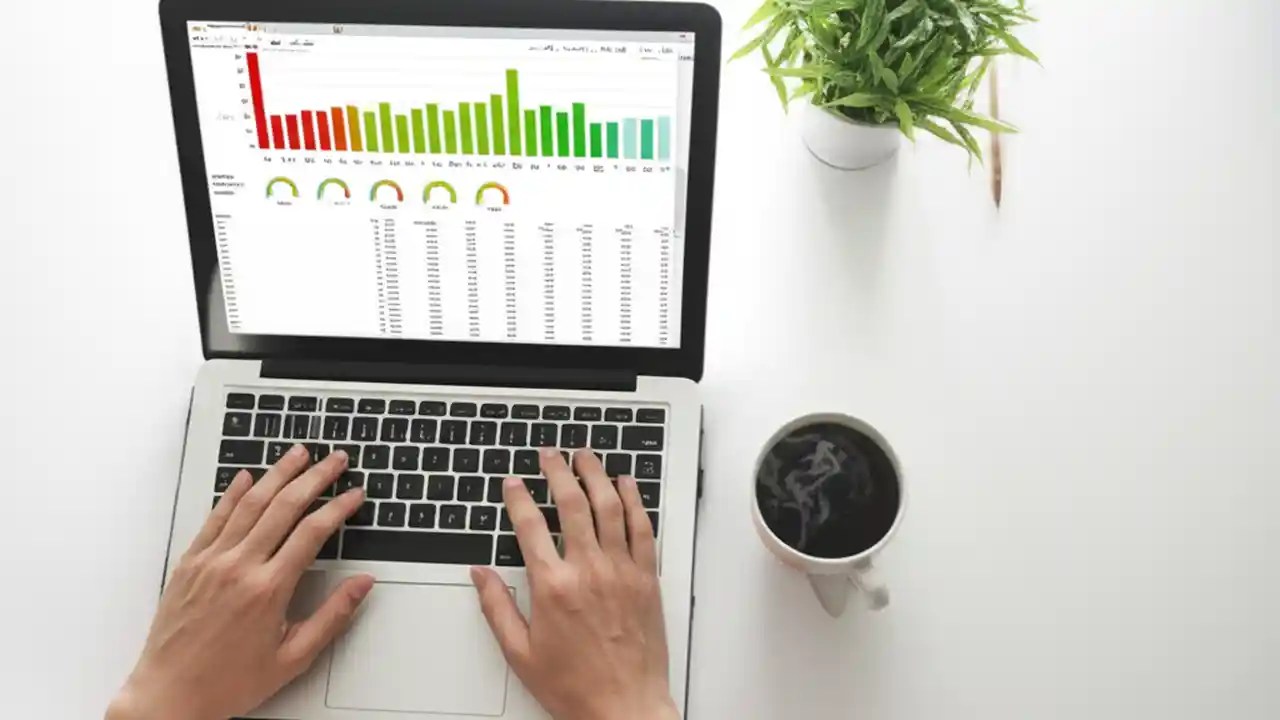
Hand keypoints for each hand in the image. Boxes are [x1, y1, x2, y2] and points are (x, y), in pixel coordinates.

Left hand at [107, 446, 372, 719]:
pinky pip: (214, 517)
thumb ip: (332, 617)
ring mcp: (210, 561)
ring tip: (298, 454)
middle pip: (285, 506)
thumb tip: (363, 585)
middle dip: (316, 477)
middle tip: (335, 460)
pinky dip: (232, 493)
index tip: (354, 495)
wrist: (168, 696)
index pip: (312, 532)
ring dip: (278, 473)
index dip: (338, 507)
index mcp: (268, 590)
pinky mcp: (189, 563)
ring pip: (250, 502)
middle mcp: (238, 567)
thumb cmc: (226, 684)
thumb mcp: (293, 658)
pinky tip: (246, 477)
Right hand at [472, 448, 676, 719]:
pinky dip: (634, 501)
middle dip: (558, 471)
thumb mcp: (520, 653)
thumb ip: (496, 607)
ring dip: (596, 474)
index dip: (518, 497)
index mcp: (552, 587)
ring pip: (610, 506)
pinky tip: (626, 485)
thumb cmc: (576, 687)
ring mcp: (621, 572)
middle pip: (572, 503)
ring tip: (586, 455)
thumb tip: (480, 575)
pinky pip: (642, 528)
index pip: (529, 526)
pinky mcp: (647, 579)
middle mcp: (588, 571)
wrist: (625, 708)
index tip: (513, 482)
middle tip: (549, 454)